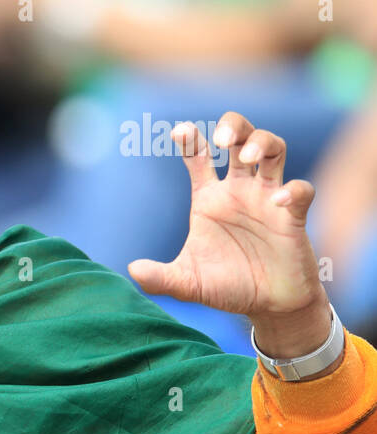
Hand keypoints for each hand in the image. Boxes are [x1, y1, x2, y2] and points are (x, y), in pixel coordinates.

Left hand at [128, 112, 332, 359]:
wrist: (268, 306)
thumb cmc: (227, 286)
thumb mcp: (187, 283)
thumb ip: (159, 278)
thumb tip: (132, 270)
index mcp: (209, 198)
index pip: (199, 158)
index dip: (190, 140)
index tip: (180, 131)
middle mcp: (239, 191)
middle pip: (241, 138)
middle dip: (234, 126)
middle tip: (221, 139)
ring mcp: (268, 200)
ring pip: (274, 150)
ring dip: (262, 143)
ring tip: (246, 156)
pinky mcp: (293, 217)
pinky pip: (301, 190)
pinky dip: (293, 190)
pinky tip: (277, 200)